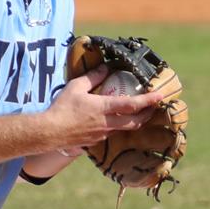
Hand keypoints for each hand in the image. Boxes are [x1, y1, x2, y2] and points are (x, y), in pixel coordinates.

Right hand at [42, 65, 167, 149]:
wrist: (49, 132)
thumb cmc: (61, 108)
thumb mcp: (76, 86)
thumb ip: (93, 77)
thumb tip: (105, 67)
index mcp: (104, 108)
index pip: (132, 104)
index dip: (148, 100)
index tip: (160, 96)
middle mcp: (107, 123)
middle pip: (135, 121)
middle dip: (148, 114)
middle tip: (155, 107)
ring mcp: (102, 134)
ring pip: (124, 128)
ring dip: (134, 120)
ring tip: (139, 113)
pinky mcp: (96, 141)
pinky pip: (111, 132)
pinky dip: (117, 126)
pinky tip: (114, 120)